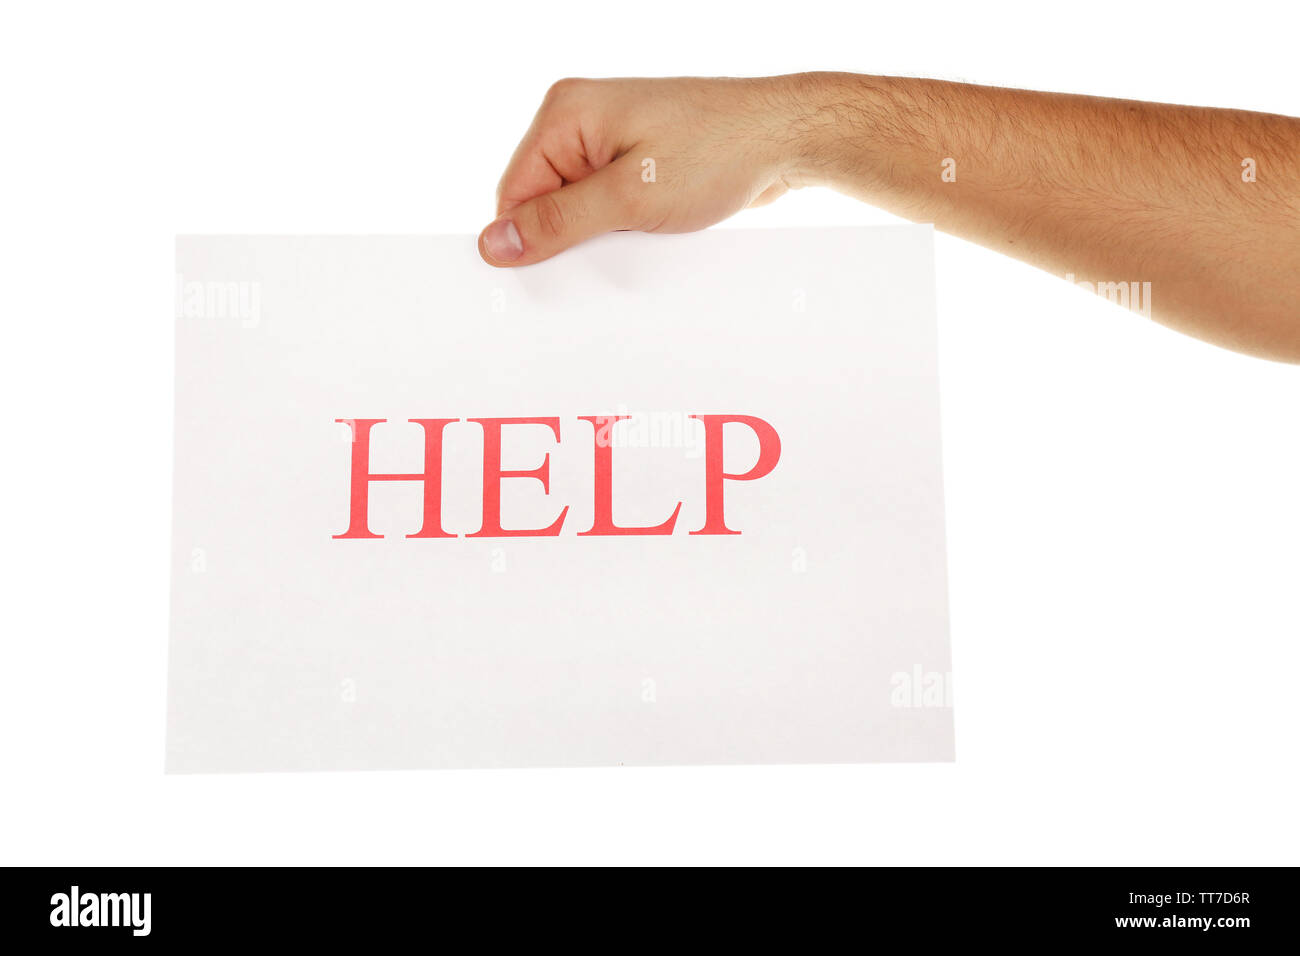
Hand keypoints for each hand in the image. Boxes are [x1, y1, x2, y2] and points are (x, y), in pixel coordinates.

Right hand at [478, 76, 809, 266]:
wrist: (786, 140)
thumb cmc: (719, 149)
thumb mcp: (629, 197)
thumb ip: (559, 221)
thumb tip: (497, 242)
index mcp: (566, 113)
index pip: (514, 192)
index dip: (527, 239)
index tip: (545, 277)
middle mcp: (582, 122)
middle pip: (543, 202)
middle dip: (568, 239)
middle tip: (605, 255)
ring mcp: (611, 143)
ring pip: (578, 211)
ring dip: (600, 238)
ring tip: (638, 237)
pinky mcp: (637, 164)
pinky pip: (609, 208)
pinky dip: (622, 231)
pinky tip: (648, 236)